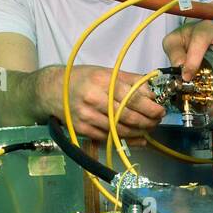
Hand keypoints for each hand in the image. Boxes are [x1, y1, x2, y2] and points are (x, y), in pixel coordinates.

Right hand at [48, 64, 165, 140]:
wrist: (52, 91)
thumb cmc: (82, 79)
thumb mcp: (105, 72)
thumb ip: (129, 81)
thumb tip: (151, 93)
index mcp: (100, 81)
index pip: (131, 97)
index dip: (149, 107)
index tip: (160, 110)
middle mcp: (93, 99)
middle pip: (127, 116)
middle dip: (147, 121)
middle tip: (157, 121)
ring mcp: (86, 117)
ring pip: (119, 130)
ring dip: (138, 132)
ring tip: (149, 128)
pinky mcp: (83, 130)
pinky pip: (109, 138)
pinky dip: (126, 140)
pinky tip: (138, 138)